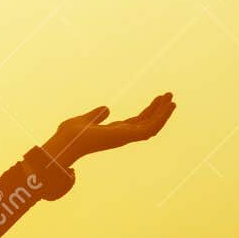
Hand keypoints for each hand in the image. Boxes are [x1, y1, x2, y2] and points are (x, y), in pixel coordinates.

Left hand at [41, 93, 176, 167]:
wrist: (66, 141)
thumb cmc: (69, 134)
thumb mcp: (85, 120)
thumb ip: (96, 116)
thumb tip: (106, 109)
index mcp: (112, 132)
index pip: (135, 122)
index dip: (148, 111)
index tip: (158, 99)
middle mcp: (121, 135)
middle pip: (145, 122)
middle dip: (158, 110)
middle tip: (168, 95)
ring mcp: (125, 137)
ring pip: (152, 126)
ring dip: (163, 113)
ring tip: (172, 99)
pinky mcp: (128, 136)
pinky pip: (151, 128)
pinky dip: (161, 117)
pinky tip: (168, 105)